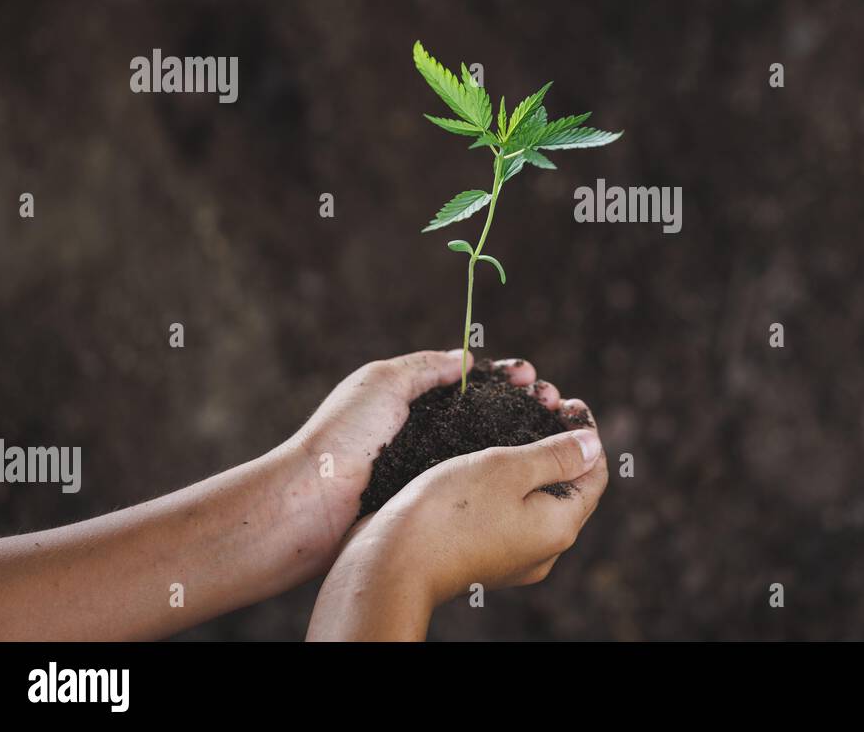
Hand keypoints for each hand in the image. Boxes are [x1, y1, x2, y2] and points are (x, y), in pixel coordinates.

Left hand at [284, 349, 543, 554]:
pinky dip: (507, 471)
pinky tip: (531, 465)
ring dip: (524, 435)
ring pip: (490, 449)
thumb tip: (469, 359)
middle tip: (552, 401)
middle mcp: (428, 435)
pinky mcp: (434, 502)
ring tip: (552, 427)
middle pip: (490, 415)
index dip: (505, 377)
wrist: (310, 504)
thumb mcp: (382, 382)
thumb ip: (426, 367)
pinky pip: (477, 482)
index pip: (472, 383)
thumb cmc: (341, 438)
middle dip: (525, 404)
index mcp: (413, 401)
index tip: (530, 376)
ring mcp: (432, 469)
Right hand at [306, 401, 608, 639]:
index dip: (586, 433)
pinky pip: (507, 509)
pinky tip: (483, 452)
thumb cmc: (449, 509)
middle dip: (556, 439)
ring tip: (509, 418)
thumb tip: (594, 444)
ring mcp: (512, 554)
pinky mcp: (482, 552)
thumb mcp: (508, 468)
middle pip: (567, 485)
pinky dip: (504, 478)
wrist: (389, 562)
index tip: (567, 402)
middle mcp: (543, 548)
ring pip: (534, 495)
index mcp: (560, 527)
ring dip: (528, 455)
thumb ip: (556, 455)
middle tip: (537, 402)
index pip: (596, 474)